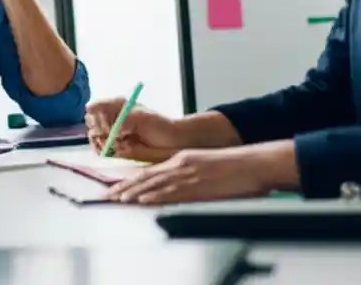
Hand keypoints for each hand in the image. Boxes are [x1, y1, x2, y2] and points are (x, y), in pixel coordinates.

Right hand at [85, 98, 184, 162]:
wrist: (171, 140)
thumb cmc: (159, 124)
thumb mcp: (143, 117)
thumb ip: (126, 121)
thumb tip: (113, 131)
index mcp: (116, 106)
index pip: (93, 107)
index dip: (96, 117)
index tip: (107, 127)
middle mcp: (110, 118)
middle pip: (90, 122)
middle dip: (98, 131)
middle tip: (112, 138)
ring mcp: (111, 133)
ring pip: (93, 137)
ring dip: (101, 142)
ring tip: (118, 145)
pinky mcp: (114, 147)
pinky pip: (100, 150)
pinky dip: (104, 151)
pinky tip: (117, 150)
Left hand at [106, 146, 282, 204]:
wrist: (253, 163)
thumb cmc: (233, 167)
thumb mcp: (204, 165)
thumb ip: (188, 173)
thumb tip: (175, 187)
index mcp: (181, 159)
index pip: (150, 171)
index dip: (131, 180)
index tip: (117, 188)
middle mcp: (180, 164)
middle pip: (146, 177)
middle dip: (125, 188)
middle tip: (108, 196)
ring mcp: (187, 174)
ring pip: (154, 184)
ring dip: (134, 193)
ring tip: (118, 200)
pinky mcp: (197, 184)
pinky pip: (171, 192)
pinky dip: (154, 196)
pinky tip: (142, 201)